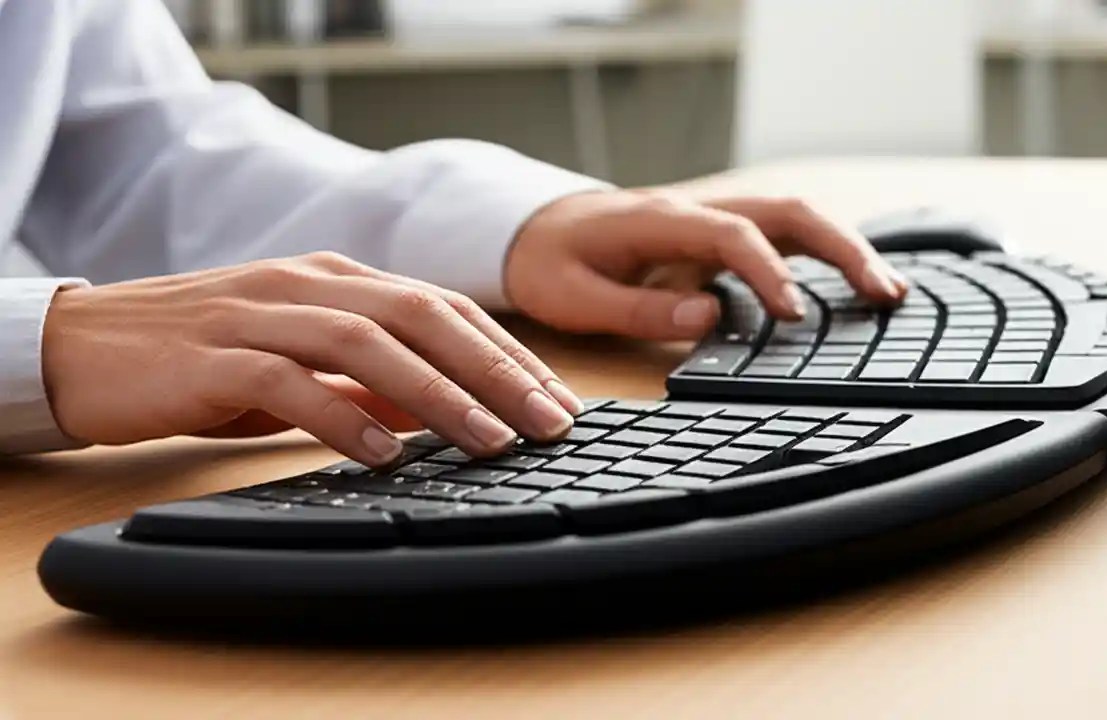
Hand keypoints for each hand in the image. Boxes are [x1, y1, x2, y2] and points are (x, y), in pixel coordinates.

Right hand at [42, 253, 583, 466]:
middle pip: (422, 316)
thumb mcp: (301, 358)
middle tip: (548, 421)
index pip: (444, 307)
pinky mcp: (214, 357)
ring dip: (438, 394)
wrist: (90, 345)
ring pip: (367, 344)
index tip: (556, 398)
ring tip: (489, 440)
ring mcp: (260, 315)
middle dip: (495, 369)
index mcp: (336, 278)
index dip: (507, 352)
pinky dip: (343, 415)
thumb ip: (367, 376)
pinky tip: (385, 452)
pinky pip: (290, 383)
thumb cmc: (204, 355)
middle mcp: (307, 284)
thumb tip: (440, 408)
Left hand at [505, 190, 908, 339]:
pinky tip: (852, 287)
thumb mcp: (574, 295)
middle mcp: (698, 211)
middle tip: (881, 293)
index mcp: (662, 220)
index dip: (770, 272)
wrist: (534, 228)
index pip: (734, 235)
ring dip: (844, 250)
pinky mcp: (717, 237)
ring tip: (888, 292)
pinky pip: (780, 238)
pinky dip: (822, 258)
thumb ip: (638, 309)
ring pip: (794, 220)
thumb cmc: (550, 262)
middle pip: (786, 212)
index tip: (795, 315)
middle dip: (840, 249)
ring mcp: (712, 219)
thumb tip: (709, 316)